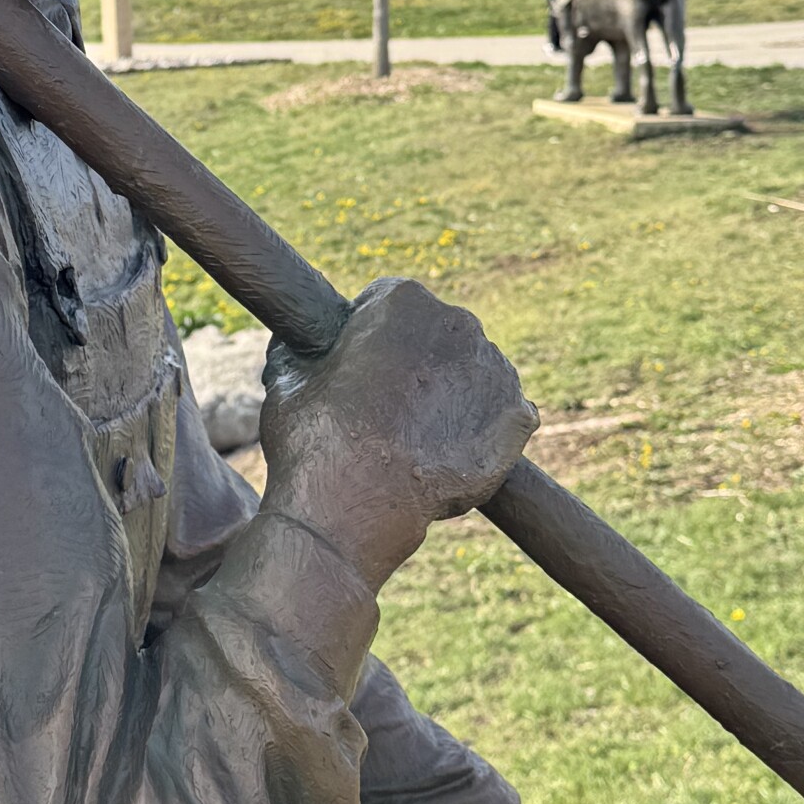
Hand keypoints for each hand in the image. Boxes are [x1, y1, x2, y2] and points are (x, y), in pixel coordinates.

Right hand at [260, 276, 537, 586]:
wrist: (351, 503)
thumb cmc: (313, 435)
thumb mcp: (287, 374)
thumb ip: (302, 344)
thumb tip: (302, 343)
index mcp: (403, 299)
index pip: (389, 304)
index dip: (369, 338)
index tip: (359, 372)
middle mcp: (457, 323)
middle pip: (437, 337)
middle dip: (417, 364)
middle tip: (386, 410)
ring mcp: (494, 371)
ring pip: (473, 375)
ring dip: (452, 396)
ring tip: (416, 439)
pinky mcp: (516, 421)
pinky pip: (504, 416)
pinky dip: (483, 432)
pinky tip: (449, 454)